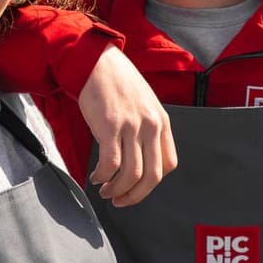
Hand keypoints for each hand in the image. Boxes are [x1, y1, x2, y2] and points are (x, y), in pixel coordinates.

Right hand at [77, 44, 176, 206]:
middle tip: (120, 201)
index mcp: (161, 121)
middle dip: (135, 196)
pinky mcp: (110, 126)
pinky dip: (103, 177)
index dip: (151, 183)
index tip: (136, 187)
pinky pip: (110, 164)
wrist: (95, 61)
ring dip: (117, 189)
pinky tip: (96, 177)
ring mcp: (131, 126)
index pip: (168, 164)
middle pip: (152, 176)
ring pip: (131, 174)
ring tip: (105, 191)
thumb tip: (138, 158)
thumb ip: (146, 128)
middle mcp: (151, 125)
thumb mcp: (143, 104)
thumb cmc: (116, 82)